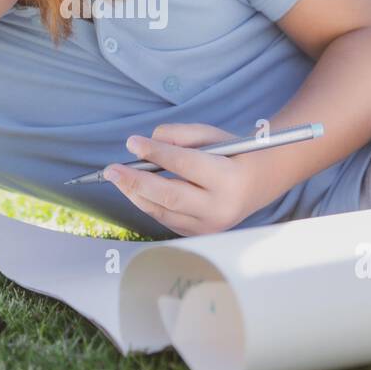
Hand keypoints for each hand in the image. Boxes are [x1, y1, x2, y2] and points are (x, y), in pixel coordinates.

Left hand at [103, 123, 268, 235]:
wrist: (259, 184)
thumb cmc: (234, 155)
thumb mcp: (213, 135)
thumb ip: (181, 135)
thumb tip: (148, 142)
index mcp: (229, 179)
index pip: (185, 165)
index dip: (156, 153)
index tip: (132, 142)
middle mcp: (220, 208)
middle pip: (169, 196)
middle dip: (136, 181)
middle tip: (112, 169)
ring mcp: (209, 227)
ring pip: (163, 211)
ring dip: (135, 194)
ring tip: (117, 178)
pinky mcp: (199, 234)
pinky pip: (166, 219)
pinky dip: (148, 203)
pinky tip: (135, 190)